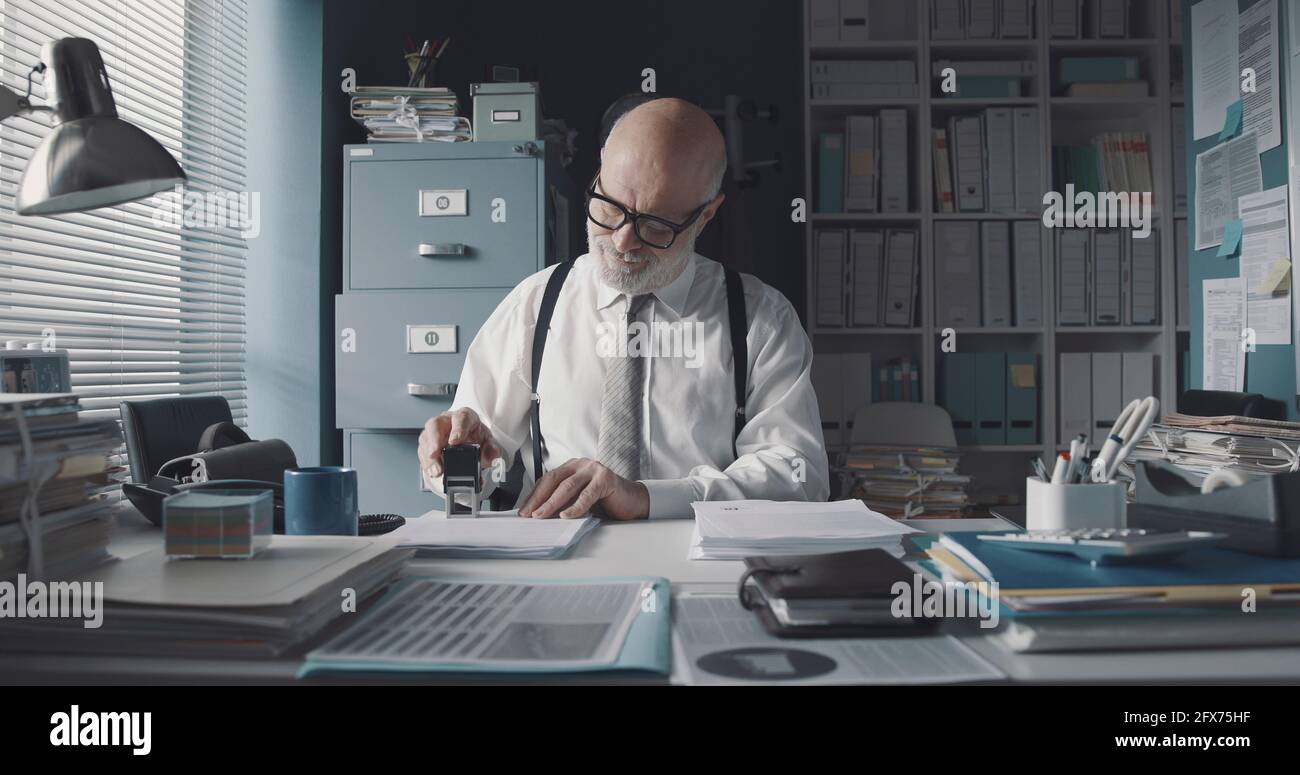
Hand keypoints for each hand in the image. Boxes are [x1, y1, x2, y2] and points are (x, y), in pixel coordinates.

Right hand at [417, 408, 502, 481]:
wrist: (470, 442)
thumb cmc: (476, 438)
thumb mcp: (488, 443)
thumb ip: (491, 451)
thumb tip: (491, 458)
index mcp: (465, 417)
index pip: (461, 418)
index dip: (457, 429)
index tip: (455, 441)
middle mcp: (447, 421)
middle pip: (436, 424)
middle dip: (434, 440)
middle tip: (435, 454)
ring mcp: (435, 431)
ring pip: (426, 438)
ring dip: (429, 456)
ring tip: (436, 471)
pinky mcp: (427, 443)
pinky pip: (422, 451)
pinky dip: (427, 463)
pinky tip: (432, 471)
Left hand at [518, 458, 648, 519]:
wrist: (633, 501)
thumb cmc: (605, 502)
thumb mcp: (579, 500)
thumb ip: (563, 501)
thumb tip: (538, 514)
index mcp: (572, 467)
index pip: (548, 479)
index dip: (534, 495)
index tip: (524, 510)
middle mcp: (582, 464)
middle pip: (554, 480)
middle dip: (539, 498)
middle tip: (529, 514)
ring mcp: (594, 469)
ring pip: (568, 486)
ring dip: (552, 503)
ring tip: (542, 515)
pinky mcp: (606, 479)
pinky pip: (587, 495)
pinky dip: (575, 507)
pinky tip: (566, 516)